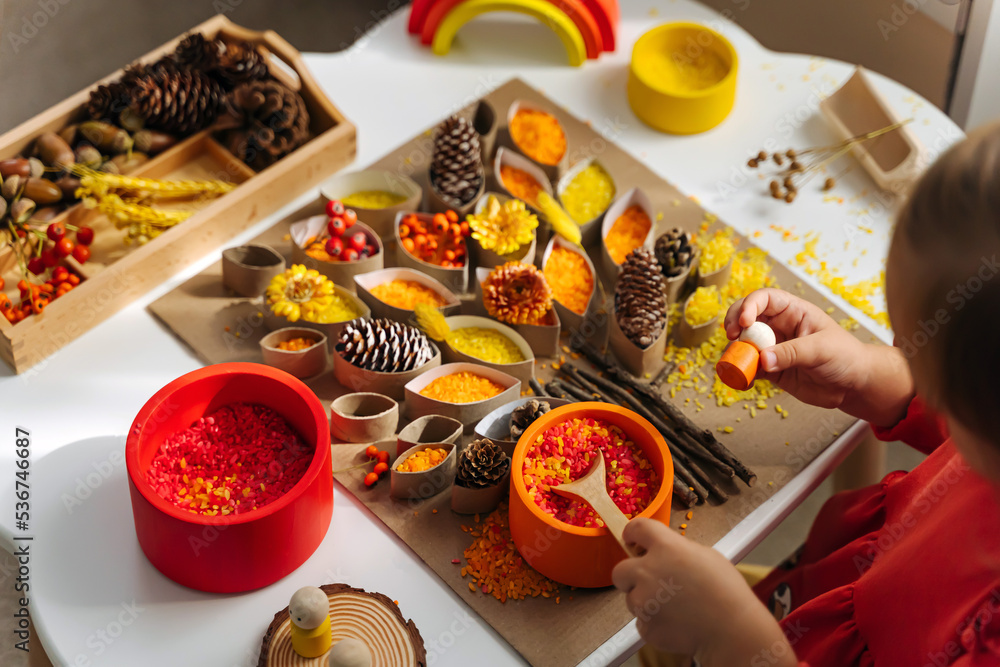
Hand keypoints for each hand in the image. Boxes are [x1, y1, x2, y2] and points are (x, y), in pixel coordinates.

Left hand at [612, 519, 793, 666]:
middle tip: (646, 582)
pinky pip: (643, 622)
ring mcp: (644, 601)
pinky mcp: (646, 626)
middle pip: (620, 570)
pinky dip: (655, 623)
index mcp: (666, 548)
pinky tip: (675, 623)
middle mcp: (648, 571)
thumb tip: (666, 553)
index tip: (631, 538)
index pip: (637, 528)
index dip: (633, 533)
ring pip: (631, 599)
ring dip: (645, 602)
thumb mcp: (706, 556)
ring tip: (673, 607)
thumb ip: (678, 550)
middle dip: (629, 576)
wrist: (733, 630)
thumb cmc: (727, 592)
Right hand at [724, 288, 912, 426]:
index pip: (764, 299)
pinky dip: (741, 372)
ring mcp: (773, 348)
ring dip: (736, 351)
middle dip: (734, 323)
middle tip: (731, 337)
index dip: (750, 306)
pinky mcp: (770, 369)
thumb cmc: (846, 357)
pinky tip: (743, 379)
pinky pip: (749, 367)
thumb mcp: (821, 349)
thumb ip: (792, 353)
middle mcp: (778, 327)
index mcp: (793, 312)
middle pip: (746, 317)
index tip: (744, 322)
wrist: (853, 385)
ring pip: (744, 343)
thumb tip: (763, 359)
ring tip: (737, 362)